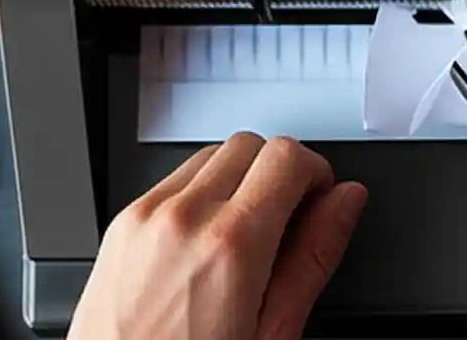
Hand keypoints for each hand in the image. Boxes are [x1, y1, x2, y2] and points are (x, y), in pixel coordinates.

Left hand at [68, 132, 367, 339]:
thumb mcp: (272, 330)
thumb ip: (314, 256)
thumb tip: (345, 203)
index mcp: (230, 246)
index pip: (287, 156)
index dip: (315, 173)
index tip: (318, 199)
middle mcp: (183, 218)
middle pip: (251, 144)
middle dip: (279, 172)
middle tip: (288, 217)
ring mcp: (146, 216)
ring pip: (212, 154)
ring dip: (240, 178)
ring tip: (246, 234)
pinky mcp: (121, 223)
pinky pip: (174, 178)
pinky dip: (201, 193)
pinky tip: (207, 241)